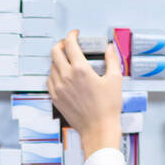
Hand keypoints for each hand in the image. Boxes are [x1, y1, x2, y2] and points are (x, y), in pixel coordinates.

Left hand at [46, 29, 122, 158]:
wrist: (98, 129)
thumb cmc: (108, 108)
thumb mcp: (115, 80)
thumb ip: (112, 59)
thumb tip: (110, 48)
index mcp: (81, 70)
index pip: (70, 44)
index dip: (72, 35)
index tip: (75, 34)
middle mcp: (66, 77)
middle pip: (55, 51)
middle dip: (61, 44)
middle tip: (68, 44)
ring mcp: (58, 88)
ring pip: (51, 66)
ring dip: (58, 59)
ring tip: (67, 60)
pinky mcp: (55, 98)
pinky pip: (49, 80)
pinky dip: (54, 74)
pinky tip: (62, 75)